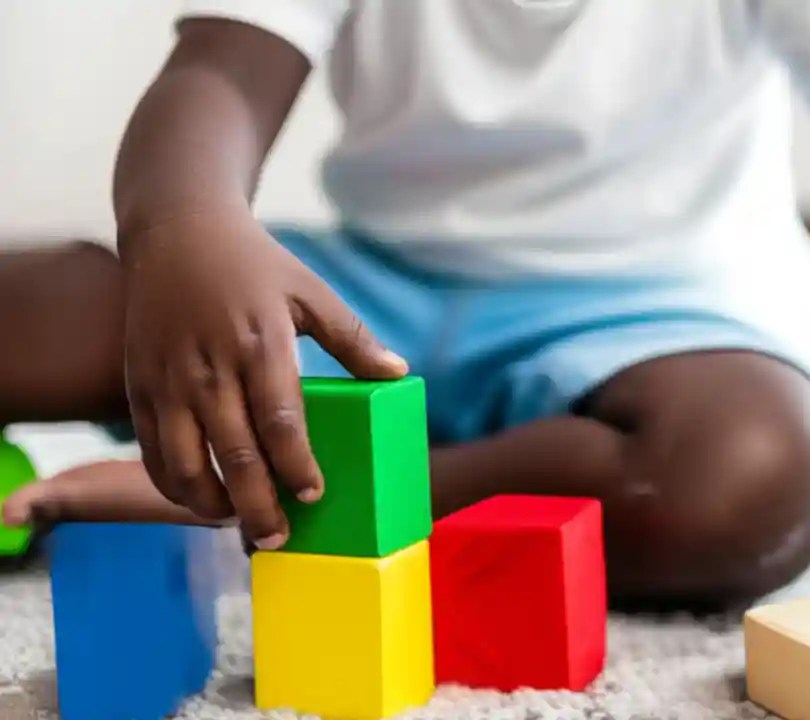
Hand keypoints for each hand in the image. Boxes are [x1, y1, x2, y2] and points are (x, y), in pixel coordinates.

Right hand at [118, 210, 407, 548]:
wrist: (176, 231)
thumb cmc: (255, 263)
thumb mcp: (310, 291)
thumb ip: (353, 338)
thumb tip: (398, 373)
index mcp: (260, 345)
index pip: (281, 424)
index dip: (297, 466)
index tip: (315, 494)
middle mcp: (210, 369)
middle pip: (235, 456)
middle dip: (258, 506)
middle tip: (279, 538)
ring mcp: (169, 380)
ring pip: (184, 463)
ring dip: (212, 504)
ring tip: (240, 525)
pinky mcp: (139, 385)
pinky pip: (151, 451)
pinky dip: (172, 486)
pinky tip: (200, 501)